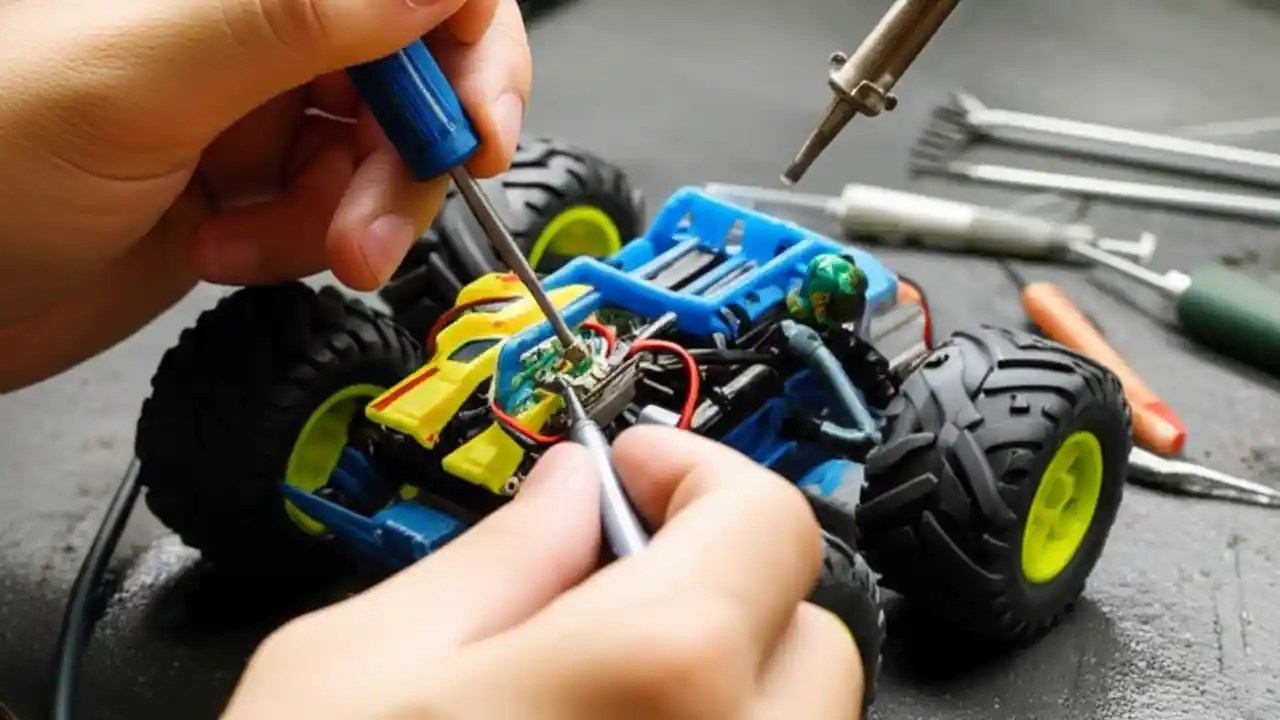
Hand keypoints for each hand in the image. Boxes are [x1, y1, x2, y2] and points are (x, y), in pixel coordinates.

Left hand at [0, 0, 529, 390]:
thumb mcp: (137, 80)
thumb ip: (295, 15)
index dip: (469, 39)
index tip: (477, 122)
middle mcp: (255, 23)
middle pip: (417, 68)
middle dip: (410, 155)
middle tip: (375, 223)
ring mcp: (255, 102)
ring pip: (383, 152)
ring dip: (352, 216)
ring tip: (274, 248)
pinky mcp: (251, 180)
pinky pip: (337, 208)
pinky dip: (303, 244)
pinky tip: (227, 250)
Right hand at [223, 427, 862, 718]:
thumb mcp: (355, 666)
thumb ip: (494, 561)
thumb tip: (562, 500)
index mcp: (651, 680)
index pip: (767, 523)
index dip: (702, 475)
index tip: (645, 476)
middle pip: (805, 637)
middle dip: (718, 591)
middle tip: (612, 590)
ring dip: (720, 696)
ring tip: (596, 707)